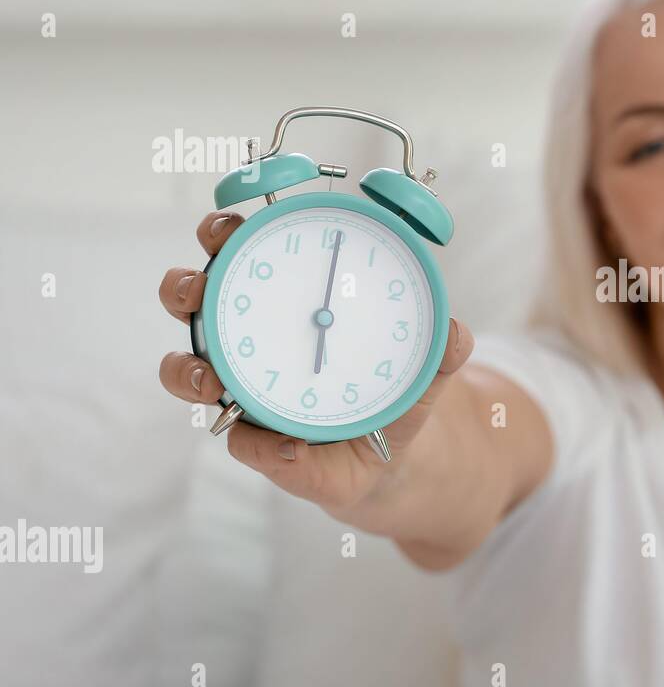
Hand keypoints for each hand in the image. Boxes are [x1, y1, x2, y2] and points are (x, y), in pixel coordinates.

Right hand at [158, 210, 474, 514]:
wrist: (391, 459)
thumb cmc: (393, 391)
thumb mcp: (424, 363)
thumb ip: (443, 346)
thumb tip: (457, 332)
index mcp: (283, 302)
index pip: (239, 253)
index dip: (220, 233)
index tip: (224, 228)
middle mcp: (248, 340)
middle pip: (191, 299)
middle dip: (182, 288)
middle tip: (197, 292)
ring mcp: (241, 391)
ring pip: (185, 371)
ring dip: (188, 370)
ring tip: (213, 379)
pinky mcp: (255, 443)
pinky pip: (243, 443)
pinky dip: (262, 443)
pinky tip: (289, 444)